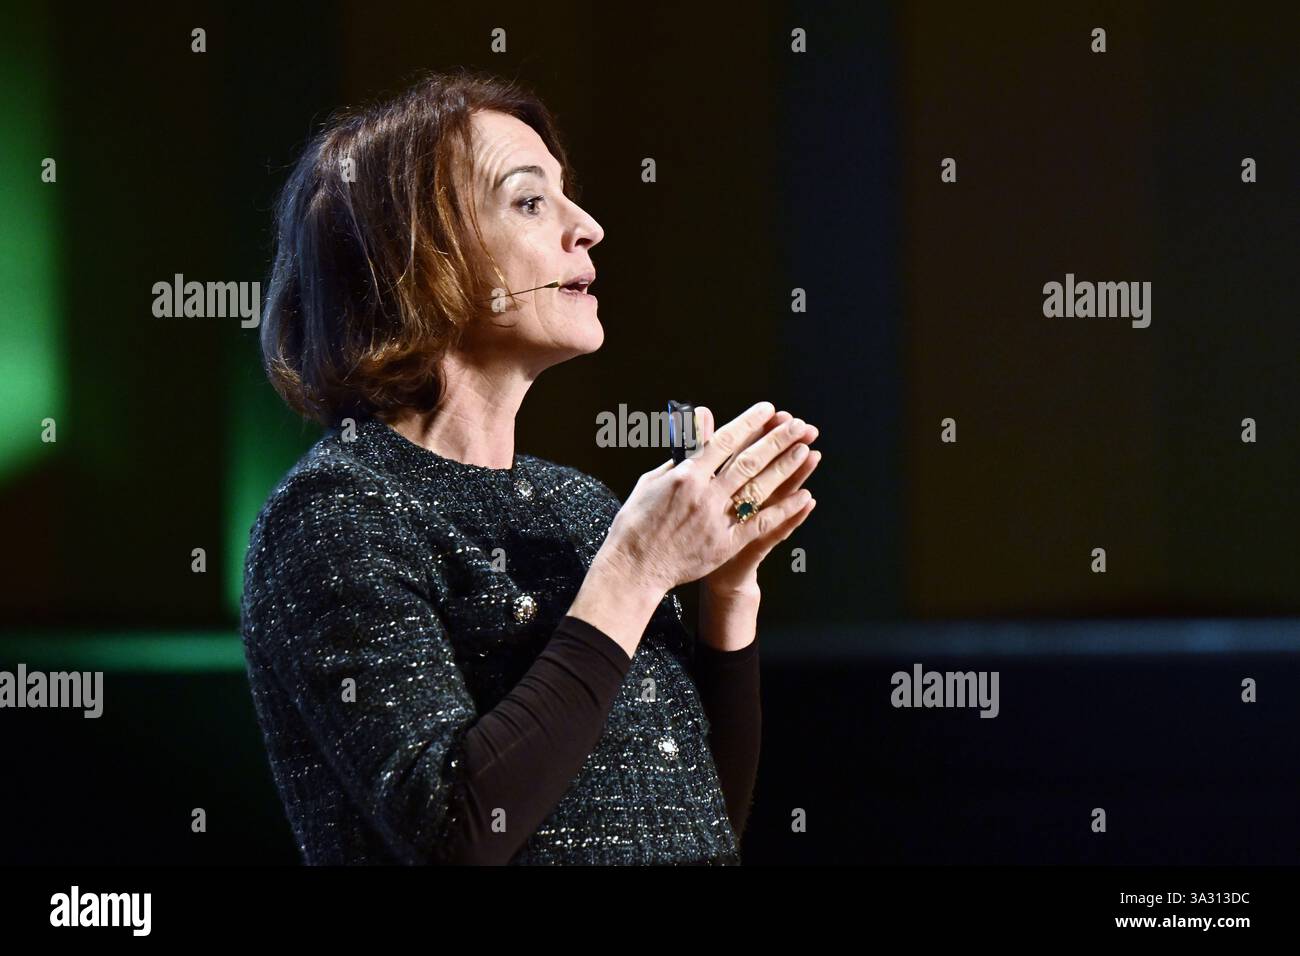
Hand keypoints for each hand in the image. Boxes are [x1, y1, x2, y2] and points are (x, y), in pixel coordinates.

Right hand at [599, 401, 816, 593]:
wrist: (635, 566)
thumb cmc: (637, 523)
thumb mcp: (652, 481)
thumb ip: (680, 455)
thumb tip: (698, 428)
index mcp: (685, 475)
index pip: (724, 441)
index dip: (749, 423)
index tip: (768, 410)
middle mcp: (704, 494)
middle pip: (748, 461)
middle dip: (776, 440)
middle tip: (798, 425)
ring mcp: (716, 519)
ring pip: (758, 488)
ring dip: (784, 468)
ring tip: (805, 450)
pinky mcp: (726, 544)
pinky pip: (761, 523)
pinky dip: (784, 510)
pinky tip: (804, 496)